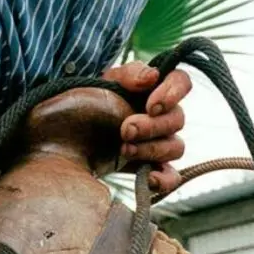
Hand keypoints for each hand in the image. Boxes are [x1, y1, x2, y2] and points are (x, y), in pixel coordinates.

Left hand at [100, 62, 193, 196]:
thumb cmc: (91, 100)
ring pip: (175, 147)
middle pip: (177, 119)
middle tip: (125, 130)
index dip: (173, 93)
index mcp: (156, 89)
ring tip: (124, 150)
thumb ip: (129, 74)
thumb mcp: (107, 81)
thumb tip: (152, 77)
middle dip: (151, 127)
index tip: (152, 106)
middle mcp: (163, 116)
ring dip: (152, 150)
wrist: (72, 133)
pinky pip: (170, 177)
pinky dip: (164, 180)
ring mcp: (159, 143)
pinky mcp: (151, 168)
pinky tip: (149, 179)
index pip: (181, 82)